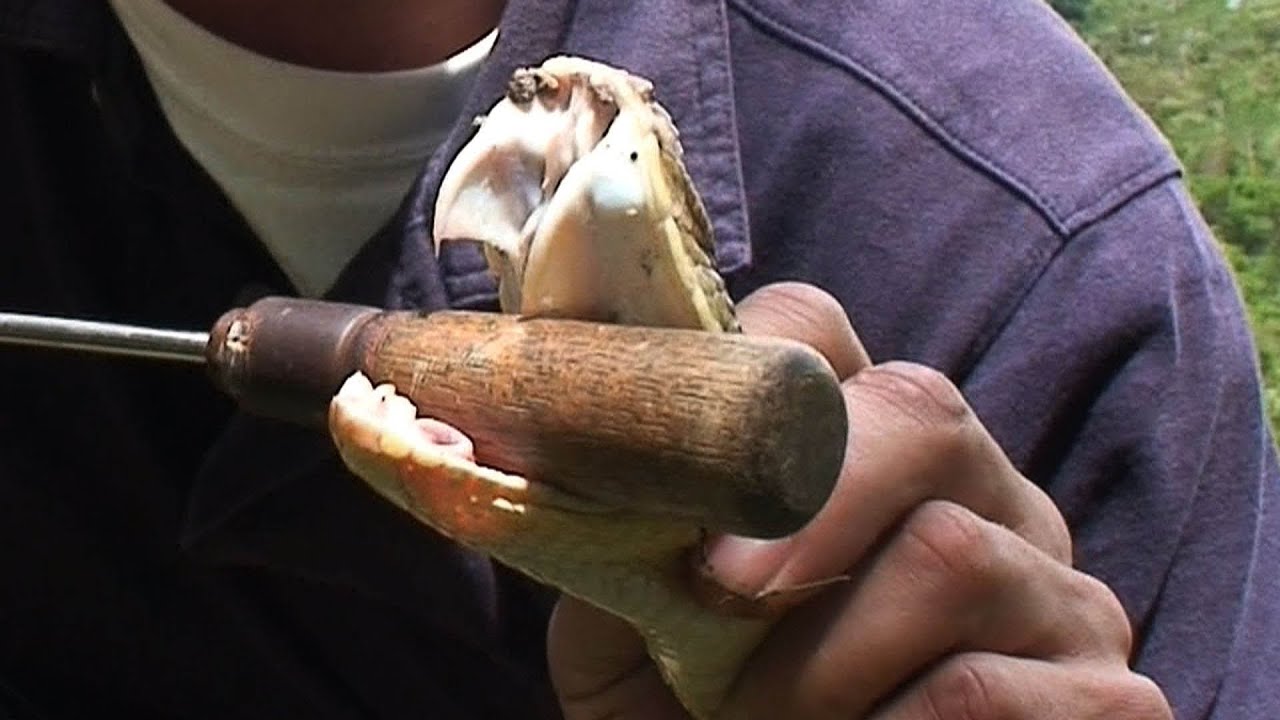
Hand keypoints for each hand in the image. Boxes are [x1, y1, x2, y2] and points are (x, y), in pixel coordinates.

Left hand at [546, 282, 1172, 718]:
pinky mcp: (1112, 694)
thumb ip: (616, 568)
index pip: (816, 337)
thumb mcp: (642, 652)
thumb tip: (575, 493)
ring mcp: (1056, 589)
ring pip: (953, 555)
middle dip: (806, 503)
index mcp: (868, 458)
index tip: (678, 456)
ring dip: (824, 661)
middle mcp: (979, 494)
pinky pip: (994, 690)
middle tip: (722, 594)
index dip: (748, 364)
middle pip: (919, 410)